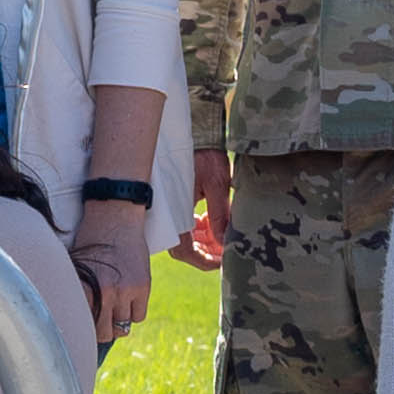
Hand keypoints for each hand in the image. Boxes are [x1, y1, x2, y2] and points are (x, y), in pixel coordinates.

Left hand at [71, 202, 156, 339]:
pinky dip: (134, 313)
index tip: (83, 333)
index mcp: (82, 290)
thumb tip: (78, 323)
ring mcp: (124, 291)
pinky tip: (128, 301)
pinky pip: (139, 316)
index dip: (83, 332)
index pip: (83, 327)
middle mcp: (103, 294)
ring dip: (119, 322)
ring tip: (115, 309)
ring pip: (123, 327)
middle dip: (102, 330)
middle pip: (104, 333)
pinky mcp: (142, 287)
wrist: (114, 216)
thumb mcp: (76, 269)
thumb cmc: (90, 241)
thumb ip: (79, 295)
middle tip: (102, 322)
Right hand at [178, 147, 230, 272]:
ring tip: (219, 228)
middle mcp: (167, 215)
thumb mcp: (216, 184)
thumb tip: (225, 240)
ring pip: (184, 237)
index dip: (206, 261)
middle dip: (206, 250)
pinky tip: (207, 217)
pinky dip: (197, 227)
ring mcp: (168, 209)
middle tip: (226, 246)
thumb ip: (220, 215)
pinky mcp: (171, 203)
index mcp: (174, 213)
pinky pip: (181, 225)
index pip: (186, 251)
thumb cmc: (203, 154)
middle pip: (184, 248)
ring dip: (203, 238)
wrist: (192, 132)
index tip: (224, 259)